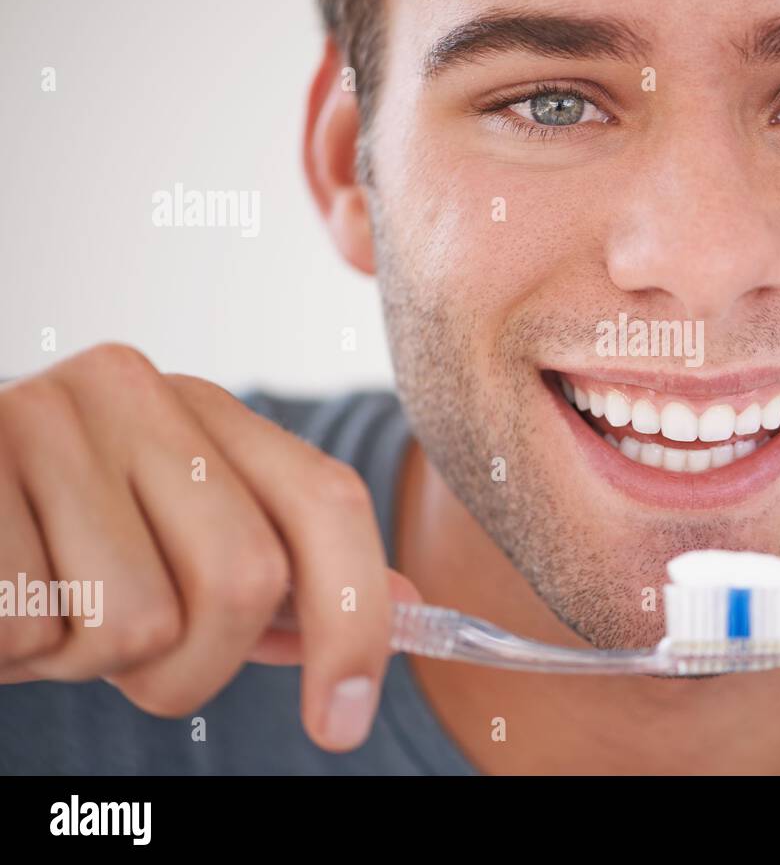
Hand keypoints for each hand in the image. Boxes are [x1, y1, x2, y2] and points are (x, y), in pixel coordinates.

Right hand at [0, 343, 418, 751]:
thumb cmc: (59, 547)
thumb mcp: (175, 549)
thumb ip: (284, 576)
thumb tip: (410, 609)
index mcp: (205, 409)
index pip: (327, 500)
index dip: (354, 617)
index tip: (343, 719)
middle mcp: (133, 389)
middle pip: (245, 578)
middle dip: (197, 668)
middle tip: (135, 664)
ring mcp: (41, 417)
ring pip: (136, 621)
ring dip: (91, 663)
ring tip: (49, 614)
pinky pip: (28, 633)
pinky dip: (16, 655)